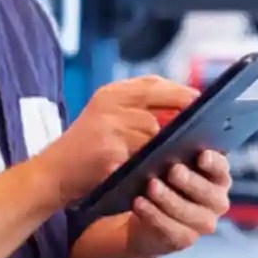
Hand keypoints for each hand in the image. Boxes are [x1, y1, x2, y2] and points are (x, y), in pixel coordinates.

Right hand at [38, 75, 197, 202]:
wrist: (52, 174)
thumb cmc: (85, 149)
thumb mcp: (105, 118)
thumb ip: (136, 109)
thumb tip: (183, 108)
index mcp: (109, 94)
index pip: (151, 83)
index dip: (178, 90)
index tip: (199, 98)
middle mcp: (108, 105)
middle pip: (157, 103)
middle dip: (181, 112)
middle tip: (205, 123)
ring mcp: (108, 128)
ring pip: (153, 132)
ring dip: (168, 143)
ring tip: (185, 150)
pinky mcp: (109, 153)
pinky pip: (143, 157)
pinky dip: (154, 162)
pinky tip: (164, 167)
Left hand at [126, 150, 231, 257]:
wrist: (147, 216)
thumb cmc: (162, 179)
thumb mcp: (169, 163)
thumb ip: (175, 152)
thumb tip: (165, 138)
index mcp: (217, 177)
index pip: (221, 168)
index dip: (214, 162)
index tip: (201, 155)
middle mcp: (216, 201)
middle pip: (209, 193)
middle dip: (190, 181)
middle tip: (173, 170)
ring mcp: (203, 223)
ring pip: (189, 213)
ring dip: (169, 199)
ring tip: (151, 186)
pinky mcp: (184, 239)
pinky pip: (171, 229)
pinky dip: (153, 215)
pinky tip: (139, 203)